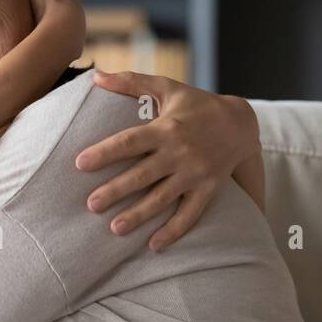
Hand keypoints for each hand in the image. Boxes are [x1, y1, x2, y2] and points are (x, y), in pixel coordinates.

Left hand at [76, 70, 260, 251]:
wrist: (242, 123)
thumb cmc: (196, 104)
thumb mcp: (167, 87)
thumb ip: (131, 82)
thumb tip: (96, 75)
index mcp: (166, 128)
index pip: (130, 141)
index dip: (105, 152)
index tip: (80, 163)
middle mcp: (179, 153)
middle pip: (142, 175)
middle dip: (116, 191)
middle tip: (91, 205)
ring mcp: (194, 174)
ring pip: (163, 198)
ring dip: (139, 215)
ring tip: (115, 229)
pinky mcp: (208, 189)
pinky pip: (191, 214)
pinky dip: (174, 231)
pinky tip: (154, 246)